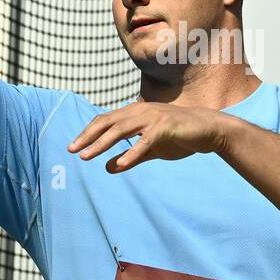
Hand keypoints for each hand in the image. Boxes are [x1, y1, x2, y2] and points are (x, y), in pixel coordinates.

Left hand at [68, 102, 231, 172]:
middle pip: (107, 122)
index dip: (88, 133)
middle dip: (88, 136)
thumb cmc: (179, 136)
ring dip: (102, 144)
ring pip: (121, 130)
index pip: (105, 120)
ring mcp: (153, 117)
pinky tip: (119, 164)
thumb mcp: (151, 149)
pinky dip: (131, 153)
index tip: (73, 147)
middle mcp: (141, 111)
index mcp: (136, 113)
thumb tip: (108, 168)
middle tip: (71, 150)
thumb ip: (130, 158)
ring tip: (87, 156)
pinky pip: (144, 142)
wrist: (208, 130)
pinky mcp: (165, 127)